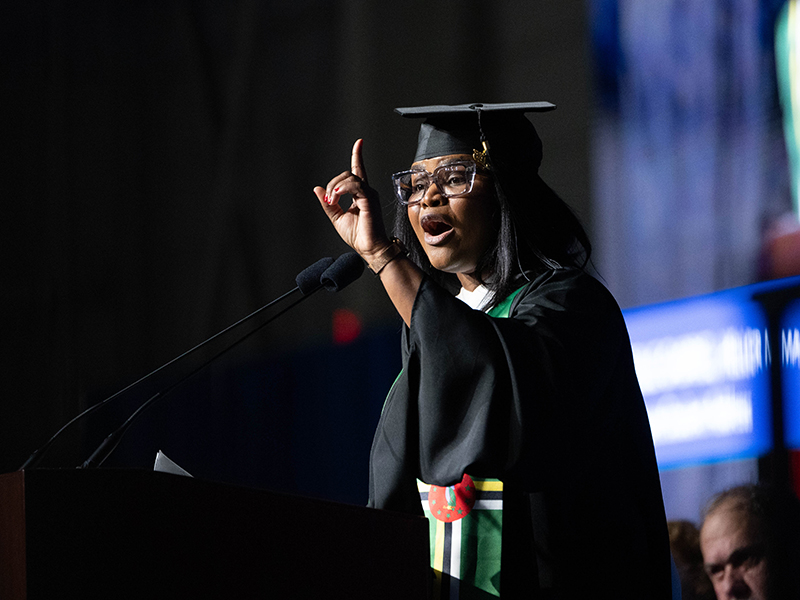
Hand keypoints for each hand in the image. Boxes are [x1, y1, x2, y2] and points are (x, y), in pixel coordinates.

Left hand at [313, 139, 391, 260]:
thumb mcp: (336, 217)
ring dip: (335, 187)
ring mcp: (369, 194)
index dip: (358, 155)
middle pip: (347, 174)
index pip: (358, 170)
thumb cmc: (358, 235)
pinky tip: (337, 196)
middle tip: (328, 201)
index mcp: (359, 194)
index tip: (359, 143)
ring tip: (331, 201)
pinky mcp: (369, 200)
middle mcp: (366, 192)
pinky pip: (355, 186)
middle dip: (332, 184)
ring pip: (350, 177)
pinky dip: (343, 188)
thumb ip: (328, 202)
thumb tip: (317, 189)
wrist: (369, 248)